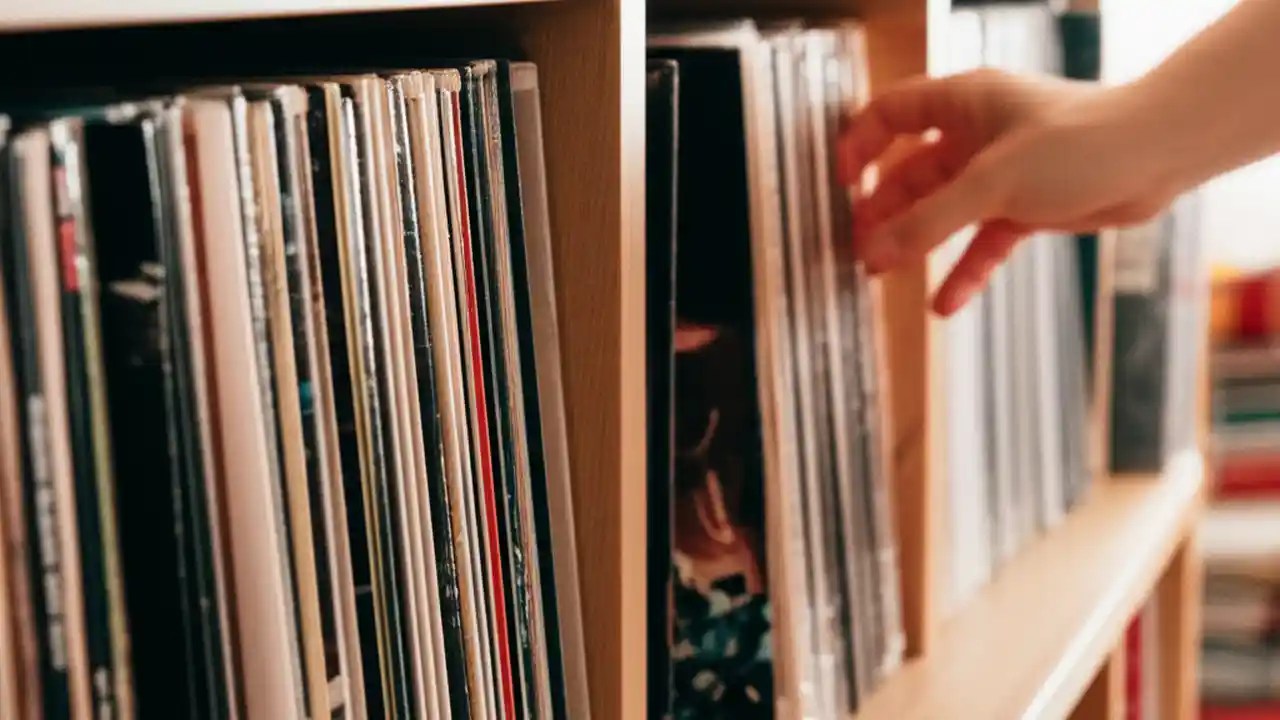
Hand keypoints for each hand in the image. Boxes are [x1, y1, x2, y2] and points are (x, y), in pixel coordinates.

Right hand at [839, 69, 1177, 314]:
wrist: (1158, 157)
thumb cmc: (1082, 142)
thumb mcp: (992, 183)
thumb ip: (928, 222)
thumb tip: (874, 252)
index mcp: (963, 102)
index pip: (890, 113)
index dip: (859, 144)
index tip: (842, 185)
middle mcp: (977, 134)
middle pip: (910, 170)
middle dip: (883, 209)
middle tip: (858, 245)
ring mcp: (1000, 172)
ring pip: (942, 209)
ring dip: (913, 241)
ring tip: (881, 272)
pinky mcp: (1025, 206)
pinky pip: (981, 241)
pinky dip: (963, 270)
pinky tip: (944, 304)